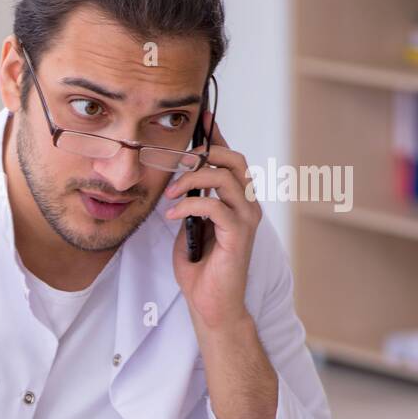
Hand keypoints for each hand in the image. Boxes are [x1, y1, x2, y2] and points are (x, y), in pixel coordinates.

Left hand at [163, 114, 261, 331]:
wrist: (210, 303)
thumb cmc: (200, 268)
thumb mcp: (189, 226)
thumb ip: (190, 201)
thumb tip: (178, 179)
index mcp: (236, 200)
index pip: (229, 159)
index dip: (217, 135)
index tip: (203, 114)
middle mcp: (247, 205)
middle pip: (234, 159)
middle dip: (203, 153)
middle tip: (177, 164)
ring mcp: (246, 219)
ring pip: (226, 178)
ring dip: (192, 180)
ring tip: (170, 194)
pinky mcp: (239, 236)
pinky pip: (215, 206)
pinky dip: (189, 205)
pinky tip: (172, 216)